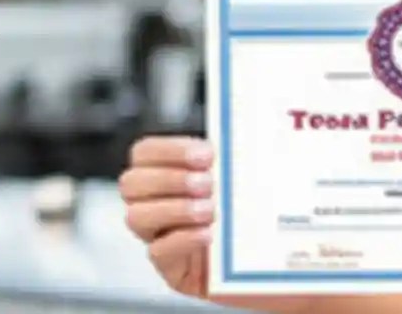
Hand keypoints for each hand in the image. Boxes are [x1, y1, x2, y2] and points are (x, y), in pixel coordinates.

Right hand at [119, 137, 309, 312]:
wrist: (269, 259)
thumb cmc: (252, 210)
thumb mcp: (243, 179)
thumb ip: (234, 159)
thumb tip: (246, 134)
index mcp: (166, 174)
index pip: (144, 152)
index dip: (169, 150)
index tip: (206, 154)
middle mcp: (153, 204)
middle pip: (132, 183)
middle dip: (170, 179)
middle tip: (207, 182)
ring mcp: (158, 237)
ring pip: (138, 218)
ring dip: (176, 209)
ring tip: (210, 209)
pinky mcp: (170, 268)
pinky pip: (158, 253)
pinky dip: (183, 239)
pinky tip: (208, 234)